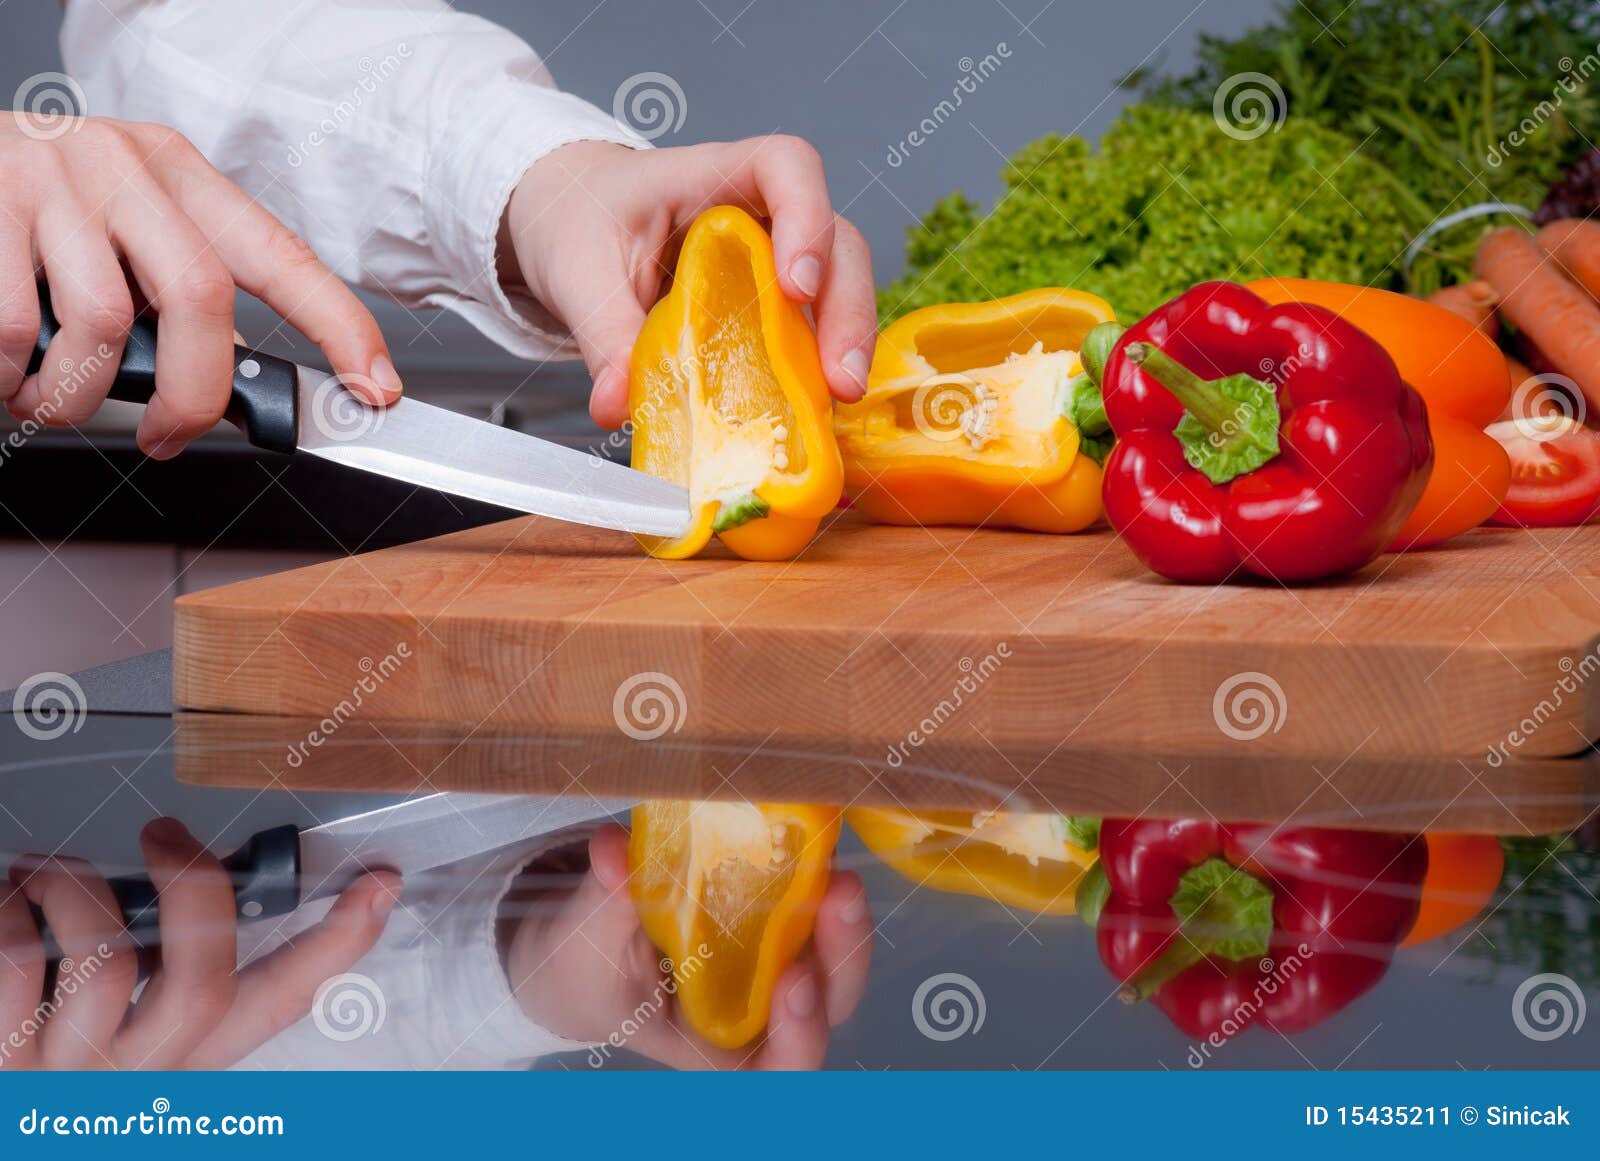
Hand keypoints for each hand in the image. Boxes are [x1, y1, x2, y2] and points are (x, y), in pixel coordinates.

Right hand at [0, 113, 400, 458]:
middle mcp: (125, 165)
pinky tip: (8, 373)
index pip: (282, 256)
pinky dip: (13, 378)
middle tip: (169, 437)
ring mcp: (53, 179)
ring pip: (104, 322)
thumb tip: (235, 384)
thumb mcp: (129, 235)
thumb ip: (180, 295)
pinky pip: (15, 327)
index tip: (376, 386)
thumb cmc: (41, 219)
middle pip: (201, 296)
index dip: (339, 326)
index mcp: (180, 175)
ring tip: (51, 399)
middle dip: (192, 394)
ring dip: (80, 397)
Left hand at [0, 818, 398, 1068]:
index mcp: (178, 1054)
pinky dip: (5, 910)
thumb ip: (156, 958)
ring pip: (105, 963)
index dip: (335, 944)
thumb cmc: (30, 1041)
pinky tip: (3, 905)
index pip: (279, 1002)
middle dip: (191, 888)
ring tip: (40, 874)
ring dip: (70, 888)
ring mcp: (64, 1079)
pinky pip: (13, 962)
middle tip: (162, 833)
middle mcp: (133, 1078)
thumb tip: (188, 874)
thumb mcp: (111, 1014)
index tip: (378, 884)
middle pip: (204, 987)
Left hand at [502, 136, 876, 426]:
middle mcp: (757, 210)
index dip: (806, 217)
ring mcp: (770, 257)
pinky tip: (815, 406)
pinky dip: (817, 365)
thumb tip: (617, 406)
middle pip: (835, 237)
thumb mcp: (578, 271)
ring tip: (840, 396)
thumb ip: (601, 335)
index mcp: (709, 176)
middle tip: (839, 375)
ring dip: (847, 339)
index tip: (795, 286)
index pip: (785, 166)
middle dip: (847, 306)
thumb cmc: (578, 218)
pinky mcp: (766, 304)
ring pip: (839, 281)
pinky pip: (809, 326)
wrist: (567, 220)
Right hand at [503, 823, 871, 1068]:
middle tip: (839, 894)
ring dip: (841, 913)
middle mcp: (757, 1012)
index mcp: (715, 1045)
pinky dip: (816, 875)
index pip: (777, 1067)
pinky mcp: (773, 916)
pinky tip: (812, 836)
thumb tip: (612, 849)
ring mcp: (771, 963)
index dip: (801, 1036)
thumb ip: (606, 902)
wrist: (580, 944)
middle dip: (844, 953)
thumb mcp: (585, 946)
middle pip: (827, 1001)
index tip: (792, 984)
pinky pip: (812, 904)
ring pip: (831, 952)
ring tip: (834, 863)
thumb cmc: (585, 968)